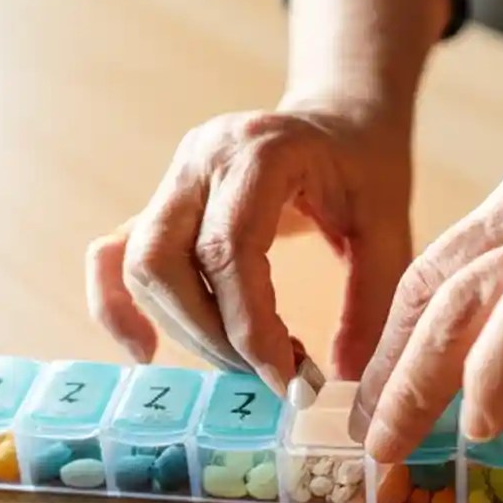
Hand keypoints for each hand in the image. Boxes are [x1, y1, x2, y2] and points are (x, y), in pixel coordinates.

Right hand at [86, 100, 413, 392]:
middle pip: (166, 263)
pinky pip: (113, 256)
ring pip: (140, 268)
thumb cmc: (367, 166)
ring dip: (186, 330)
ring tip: (244, 360)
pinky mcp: (161, 201)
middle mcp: (202, 158)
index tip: (286, 380)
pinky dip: (118, 307)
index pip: (229, 250)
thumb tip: (343, 384)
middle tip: (269, 372)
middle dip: (213, 337)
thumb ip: (372, 302)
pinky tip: (147, 351)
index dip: (250, 326)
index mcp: (261, 153)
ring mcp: (174, 177)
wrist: (342, 118)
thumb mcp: (389, 227)